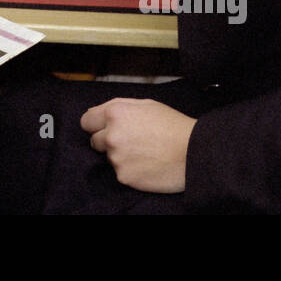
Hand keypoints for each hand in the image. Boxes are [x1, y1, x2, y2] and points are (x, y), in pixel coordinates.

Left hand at [79, 97, 196, 192]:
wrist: (193, 152)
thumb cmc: (172, 125)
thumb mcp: (145, 104)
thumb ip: (118, 107)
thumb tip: (96, 113)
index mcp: (114, 113)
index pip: (86, 121)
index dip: (96, 125)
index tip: (104, 128)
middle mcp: (111, 135)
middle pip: (94, 141)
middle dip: (107, 141)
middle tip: (131, 141)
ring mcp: (116, 158)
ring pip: (109, 157)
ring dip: (120, 156)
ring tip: (144, 152)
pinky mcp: (123, 176)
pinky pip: (120, 172)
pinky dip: (130, 170)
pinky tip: (147, 164)